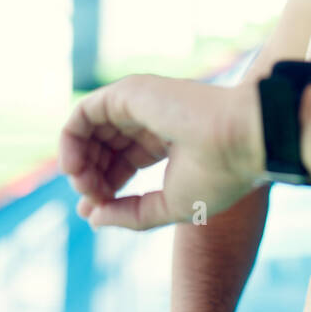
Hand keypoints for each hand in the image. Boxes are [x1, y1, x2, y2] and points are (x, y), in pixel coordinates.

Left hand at [57, 74, 264, 230]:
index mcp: (166, 141)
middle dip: (89, 177)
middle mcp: (150, 119)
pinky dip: (69, 140)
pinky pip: (82, 113)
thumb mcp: (168, 206)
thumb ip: (129, 214)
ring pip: (88, 130)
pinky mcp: (127, 93)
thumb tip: (91, 218)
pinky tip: (74, 167)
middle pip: (102, 149)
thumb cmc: (218, 174)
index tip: (95, 210)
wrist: (241, 140)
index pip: (121, 163)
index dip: (103, 187)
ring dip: (77, 161)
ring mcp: (138, 103)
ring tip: (84, 185)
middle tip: (90, 199)